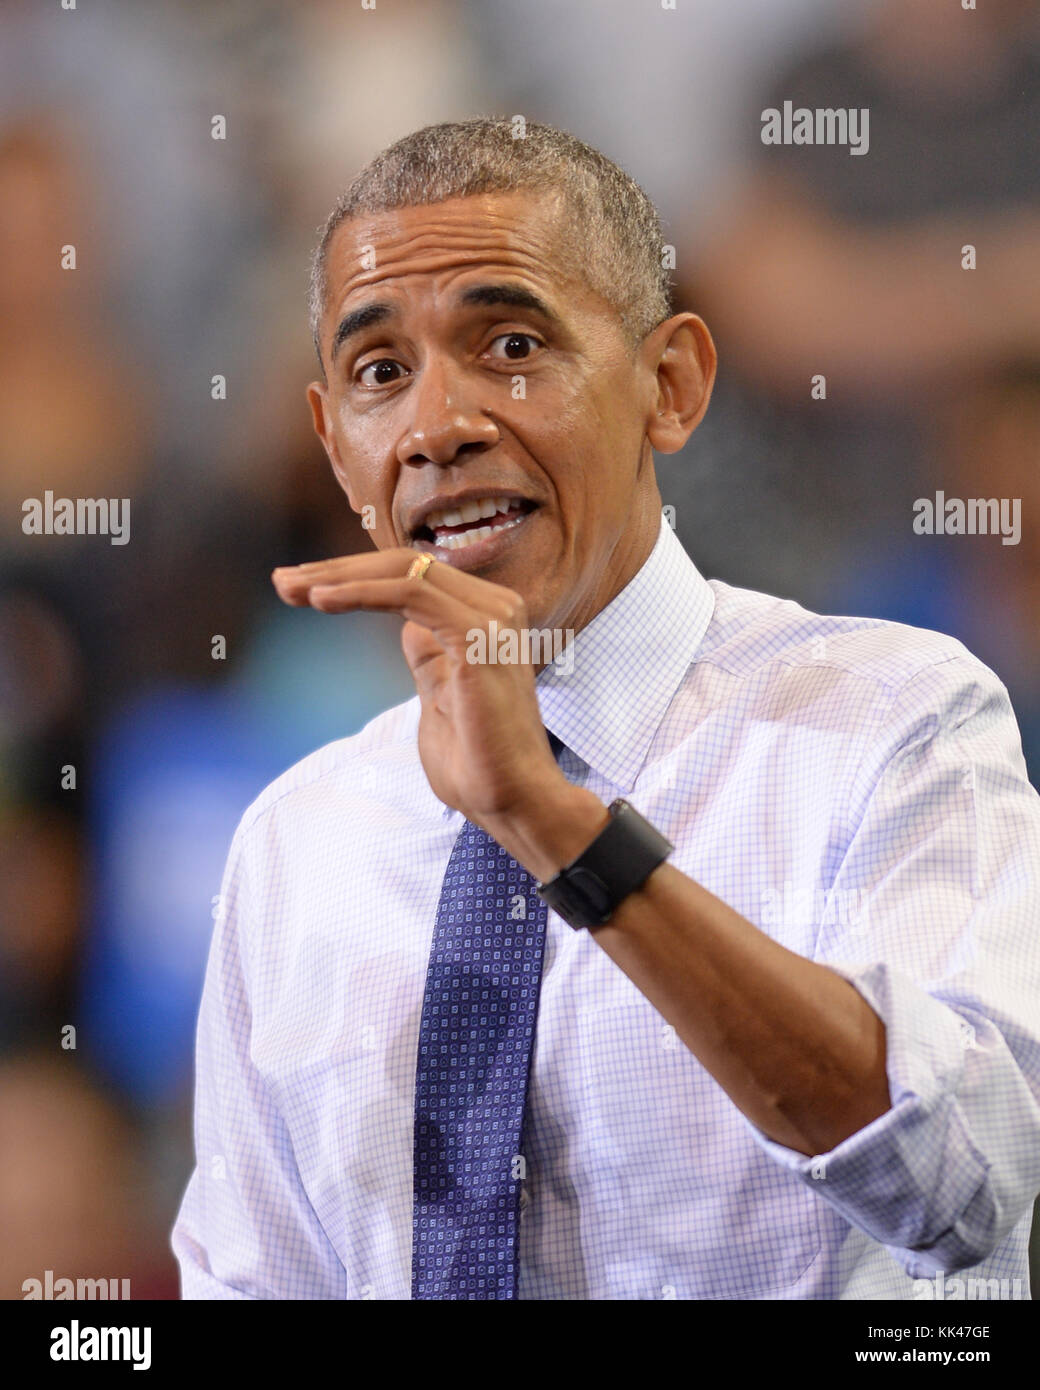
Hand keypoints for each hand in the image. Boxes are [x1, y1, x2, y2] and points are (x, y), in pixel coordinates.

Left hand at [271, 549, 566, 830]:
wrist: (516, 800)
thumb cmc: (478, 764)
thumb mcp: (438, 697)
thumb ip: (428, 659)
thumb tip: (410, 629)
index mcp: (486, 617)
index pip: (412, 577)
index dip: (352, 576)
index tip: (301, 588)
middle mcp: (494, 606)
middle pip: (403, 566)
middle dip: (335, 570)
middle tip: (283, 581)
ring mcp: (490, 617)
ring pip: (403, 572)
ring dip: (338, 577)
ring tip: (290, 589)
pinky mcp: (477, 636)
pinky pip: (410, 596)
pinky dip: (360, 594)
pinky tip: (322, 601)